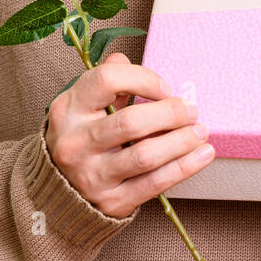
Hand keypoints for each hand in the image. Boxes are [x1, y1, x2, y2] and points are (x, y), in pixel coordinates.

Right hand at [45, 51, 215, 217]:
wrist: (57, 193)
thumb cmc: (81, 138)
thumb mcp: (82, 106)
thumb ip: (105, 81)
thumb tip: (125, 59)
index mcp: (69, 110)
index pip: (107, 80)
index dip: (143, 78)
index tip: (164, 88)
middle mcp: (75, 143)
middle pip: (131, 122)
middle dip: (170, 113)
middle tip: (191, 110)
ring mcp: (92, 175)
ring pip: (146, 155)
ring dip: (182, 141)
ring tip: (201, 131)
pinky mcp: (111, 201)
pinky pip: (154, 183)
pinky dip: (184, 167)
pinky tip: (203, 154)